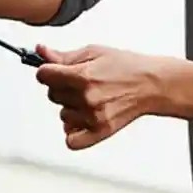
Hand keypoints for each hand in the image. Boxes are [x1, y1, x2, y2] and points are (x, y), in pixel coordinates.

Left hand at [34, 44, 169, 149]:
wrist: (151, 84)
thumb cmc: (127, 67)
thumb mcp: (95, 52)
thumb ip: (64, 56)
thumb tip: (41, 52)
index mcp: (83, 75)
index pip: (44, 75)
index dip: (48, 71)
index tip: (54, 71)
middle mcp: (86, 97)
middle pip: (52, 94)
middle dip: (62, 86)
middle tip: (81, 82)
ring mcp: (92, 117)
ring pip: (62, 114)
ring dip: (71, 107)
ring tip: (89, 97)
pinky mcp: (99, 132)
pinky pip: (71, 140)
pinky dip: (73, 131)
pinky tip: (83, 119)